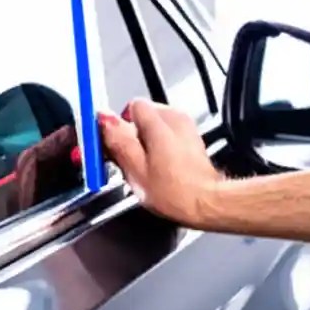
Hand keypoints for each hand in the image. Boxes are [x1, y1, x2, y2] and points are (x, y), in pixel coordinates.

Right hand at [99, 99, 220, 225]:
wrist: (206, 203)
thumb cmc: (175, 192)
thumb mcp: (136, 169)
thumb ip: (118, 139)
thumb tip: (104, 118)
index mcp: (158, 121)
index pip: (131, 106)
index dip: (118, 125)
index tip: (114, 143)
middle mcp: (174, 118)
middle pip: (142, 115)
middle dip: (132, 135)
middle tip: (129, 161)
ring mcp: (186, 127)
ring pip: (155, 125)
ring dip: (146, 141)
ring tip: (145, 167)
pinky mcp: (192, 139)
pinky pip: (168, 134)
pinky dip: (160, 147)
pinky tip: (159, 168)